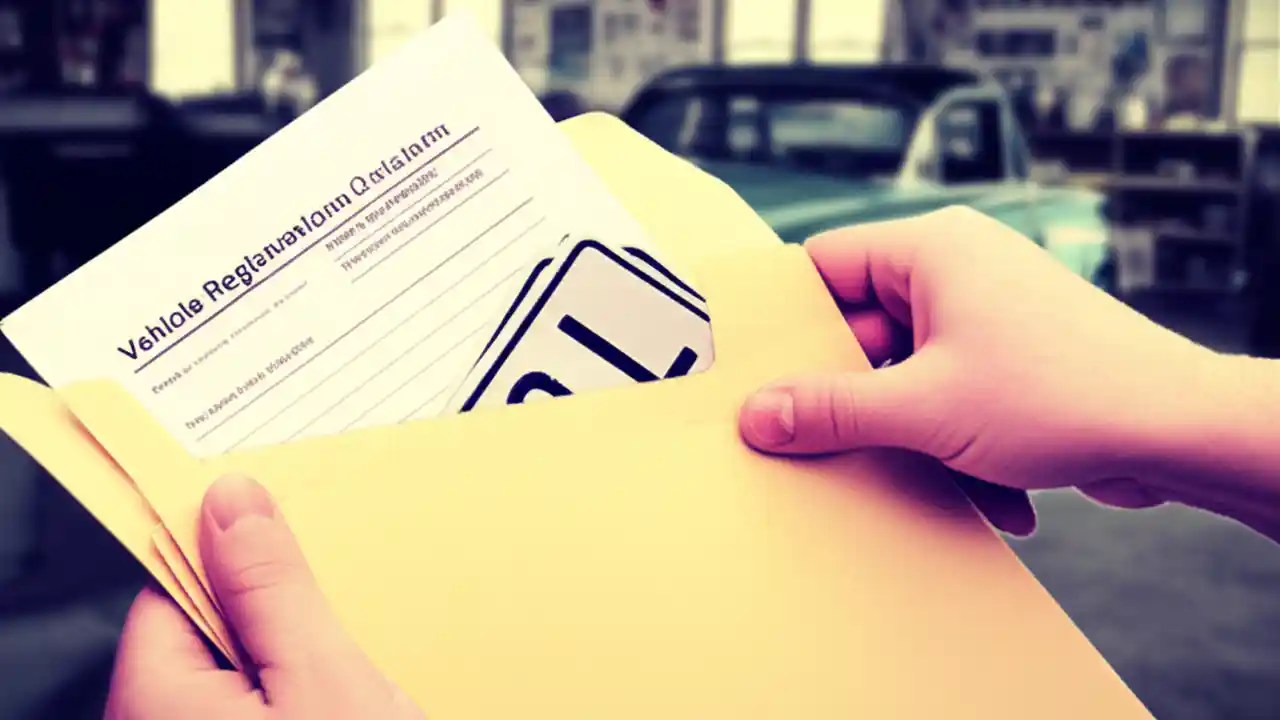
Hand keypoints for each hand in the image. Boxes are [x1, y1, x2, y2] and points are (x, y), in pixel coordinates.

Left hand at [105, 475, 422, 719]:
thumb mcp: (322, 677)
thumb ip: (272, 587)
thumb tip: (232, 501)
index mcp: (153, 698)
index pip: (170, 588)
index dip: (228, 549)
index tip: (278, 517)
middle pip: (206, 630)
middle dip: (273, 605)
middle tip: (337, 597)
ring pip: (239, 672)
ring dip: (295, 655)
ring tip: (357, 659)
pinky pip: (261, 708)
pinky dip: (300, 694)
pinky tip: (352, 696)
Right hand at [739, 207, 1270, 536]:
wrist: (1179, 431)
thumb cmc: (1062, 393)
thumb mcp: (923, 409)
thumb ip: (830, 411)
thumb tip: (756, 414)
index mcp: (931, 251)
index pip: (825, 264)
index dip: (788, 319)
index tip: (753, 368)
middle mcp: (957, 272)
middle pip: (860, 328)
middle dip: (846, 392)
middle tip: (810, 437)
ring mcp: (986, 317)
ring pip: (902, 372)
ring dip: (901, 430)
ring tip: (910, 468)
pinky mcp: (1009, 361)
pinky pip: (946, 395)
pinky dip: (947, 441)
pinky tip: (975, 486)